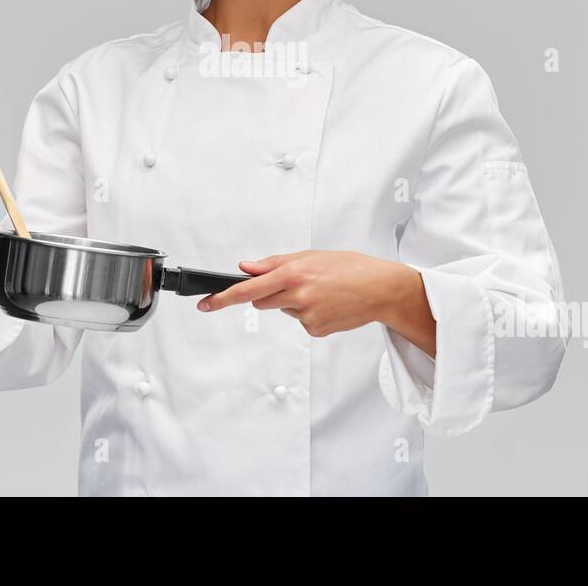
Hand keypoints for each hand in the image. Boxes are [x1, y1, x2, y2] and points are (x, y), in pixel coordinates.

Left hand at [197, 250, 420, 337]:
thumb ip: (275, 262)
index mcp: (293, 273)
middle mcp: (297, 296)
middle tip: (296, 283)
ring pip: (283, 310)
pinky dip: (309, 313)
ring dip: (292, 302)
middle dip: (269, 293)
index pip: (248, 288)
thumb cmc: (351, 267)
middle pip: (262, 300)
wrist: (382, 289)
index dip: (223, 298)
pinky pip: (300, 322)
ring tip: (321, 291)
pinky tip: (328, 304)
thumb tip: (246, 267)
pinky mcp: (315, 330)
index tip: (205, 305)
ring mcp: (306, 316)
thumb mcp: (311, 256)